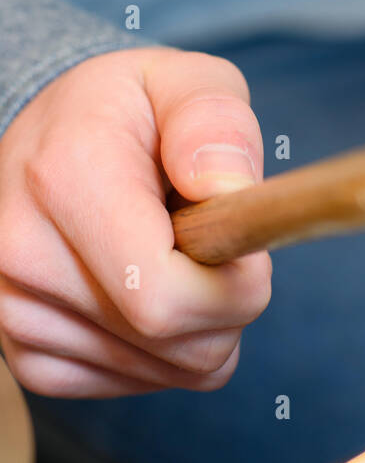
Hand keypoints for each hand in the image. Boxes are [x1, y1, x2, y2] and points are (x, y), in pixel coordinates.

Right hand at [0, 47, 270, 396]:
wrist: (47, 139)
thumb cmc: (127, 111)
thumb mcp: (181, 81)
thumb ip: (213, 119)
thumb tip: (225, 187)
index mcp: (63, 179)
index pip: (164, 296)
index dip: (235, 283)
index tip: (243, 239)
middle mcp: (23, 255)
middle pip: (178, 341)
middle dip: (230, 300)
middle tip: (210, 239)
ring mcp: (15, 313)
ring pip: (172, 369)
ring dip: (202, 322)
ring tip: (168, 253)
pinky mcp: (26, 356)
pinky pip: (141, 382)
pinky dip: (166, 346)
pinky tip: (144, 287)